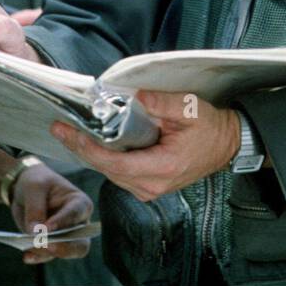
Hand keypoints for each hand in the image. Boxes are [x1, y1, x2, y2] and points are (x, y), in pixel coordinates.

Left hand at [9, 163, 93, 263]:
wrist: (27, 190)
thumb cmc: (37, 182)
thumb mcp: (34, 188)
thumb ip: (35, 208)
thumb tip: (35, 232)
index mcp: (80, 203)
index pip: (75, 214)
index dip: (62, 221)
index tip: (47, 228)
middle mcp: (78, 223)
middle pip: (80, 243)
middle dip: (64, 247)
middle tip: (48, 246)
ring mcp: (65, 237)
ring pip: (61, 252)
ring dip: (45, 252)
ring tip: (29, 249)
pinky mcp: (51, 244)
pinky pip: (47, 255)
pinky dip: (36, 256)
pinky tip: (27, 256)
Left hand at [50, 91, 240, 200]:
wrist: (225, 144)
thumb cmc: (210, 128)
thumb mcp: (189, 109)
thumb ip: (162, 103)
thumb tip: (136, 96)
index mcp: (162, 168)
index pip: (115, 163)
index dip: (89, 148)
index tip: (70, 133)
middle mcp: (152, 185)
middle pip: (107, 169)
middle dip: (81, 148)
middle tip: (59, 129)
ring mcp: (149, 189)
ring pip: (110, 173)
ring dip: (90, 154)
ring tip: (69, 133)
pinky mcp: (148, 186)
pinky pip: (119, 173)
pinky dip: (103, 158)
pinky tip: (91, 142)